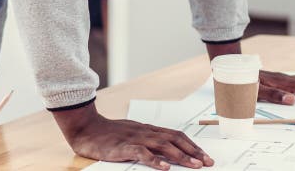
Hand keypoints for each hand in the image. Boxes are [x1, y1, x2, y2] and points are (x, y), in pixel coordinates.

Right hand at [53, 102, 213, 169]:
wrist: (86, 127)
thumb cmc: (109, 134)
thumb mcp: (133, 135)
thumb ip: (148, 143)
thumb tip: (166, 155)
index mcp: (150, 130)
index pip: (177, 135)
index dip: (192, 145)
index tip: (205, 155)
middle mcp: (146, 132)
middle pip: (175, 140)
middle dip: (193, 151)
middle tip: (208, 163)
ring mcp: (135, 138)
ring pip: (163, 146)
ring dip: (181, 156)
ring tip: (194, 166)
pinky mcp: (123, 146)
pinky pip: (141, 153)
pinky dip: (154, 160)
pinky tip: (165, 168)